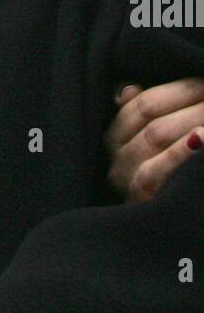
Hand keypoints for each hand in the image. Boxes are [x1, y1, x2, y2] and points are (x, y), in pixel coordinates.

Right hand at [105, 80, 203, 201]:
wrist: (175, 224)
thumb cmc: (173, 176)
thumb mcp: (156, 142)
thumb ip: (144, 112)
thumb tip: (130, 89)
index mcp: (116, 137)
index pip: (141, 102)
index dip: (179, 89)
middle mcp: (116, 156)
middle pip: (150, 115)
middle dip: (190, 100)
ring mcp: (126, 178)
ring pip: (155, 135)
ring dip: (191, 119)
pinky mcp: (139, 199)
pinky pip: (153, 171)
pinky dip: (179, 153)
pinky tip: (201, 138)